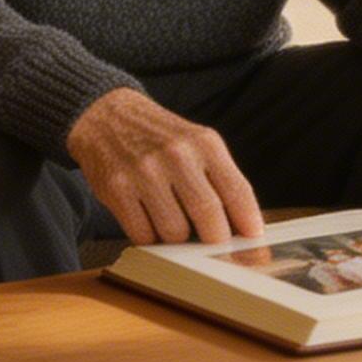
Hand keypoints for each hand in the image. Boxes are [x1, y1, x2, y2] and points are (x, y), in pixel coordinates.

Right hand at [66, 88, 263, 245]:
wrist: (108, 116)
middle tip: (213, 244)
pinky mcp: (117, 188)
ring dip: (177, 239)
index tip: (253, 239)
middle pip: (208, 215)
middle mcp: (176, 155)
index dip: (248, 221)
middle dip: (215, 239)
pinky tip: (149, 221)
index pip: (237, 190)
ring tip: (173, 222)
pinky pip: (143, 235)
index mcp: (204, 143)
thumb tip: (245, 226)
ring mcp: (144, 172)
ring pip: (174, 232)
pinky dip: (150, 237)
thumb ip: (221, 179)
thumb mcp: (197, 143)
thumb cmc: (161, 138)